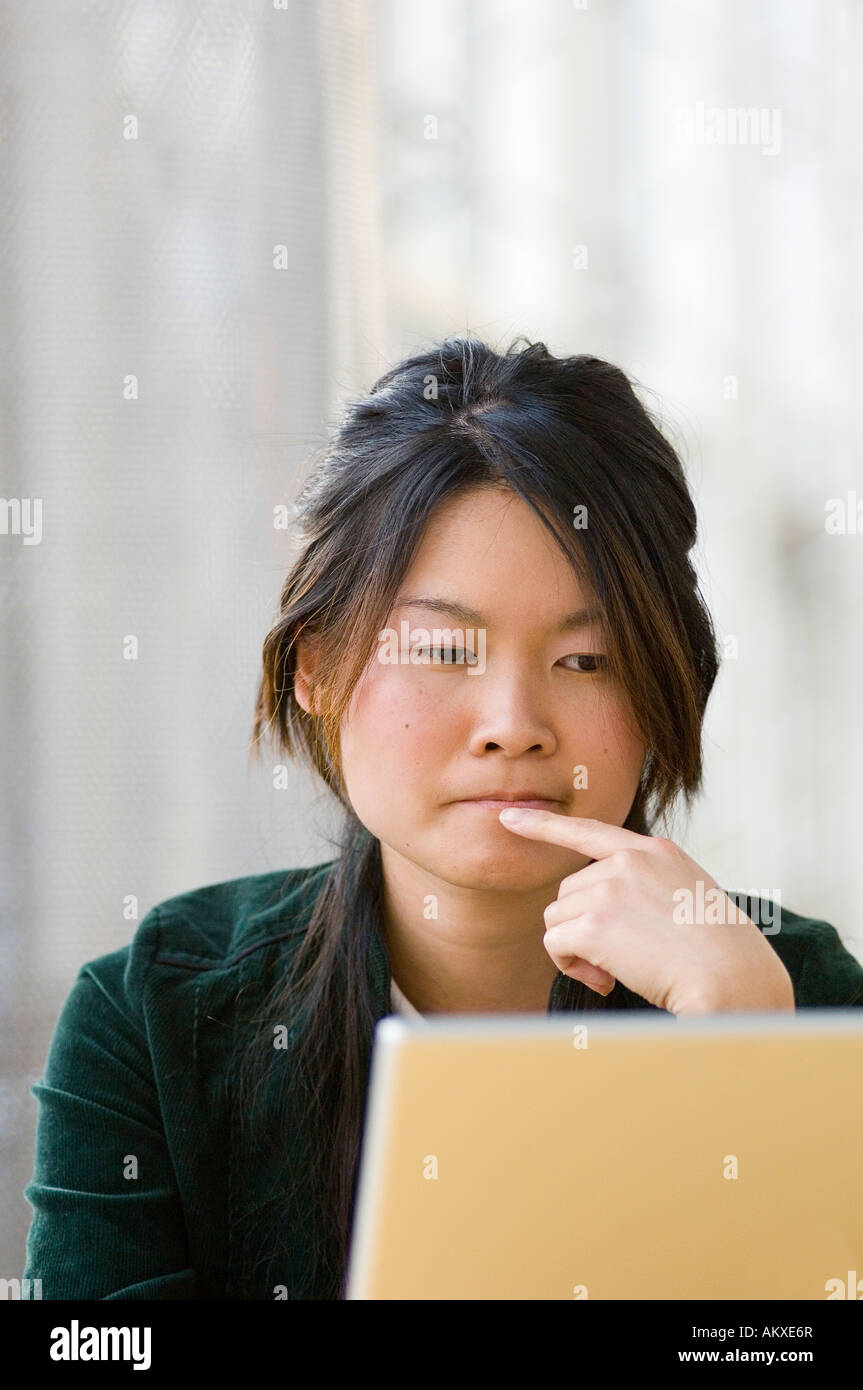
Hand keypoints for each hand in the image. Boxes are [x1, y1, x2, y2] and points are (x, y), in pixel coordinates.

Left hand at [498, 808, 794, 1015]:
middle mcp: (629, 861)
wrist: (732, 981)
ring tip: (617, 969)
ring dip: (576, 949)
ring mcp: (610, 888)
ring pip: (557, 918)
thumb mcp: (690, 897)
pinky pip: (556, 943)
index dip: (545, 827)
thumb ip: (648, 887)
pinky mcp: (595, 923)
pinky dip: (571, 966)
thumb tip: (600, 911)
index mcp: (655, 851)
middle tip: (617, 959)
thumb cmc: (721, 954)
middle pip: (568, 892)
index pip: (589, 832)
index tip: (511, 818)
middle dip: (582, 927)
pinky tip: (606, 979)